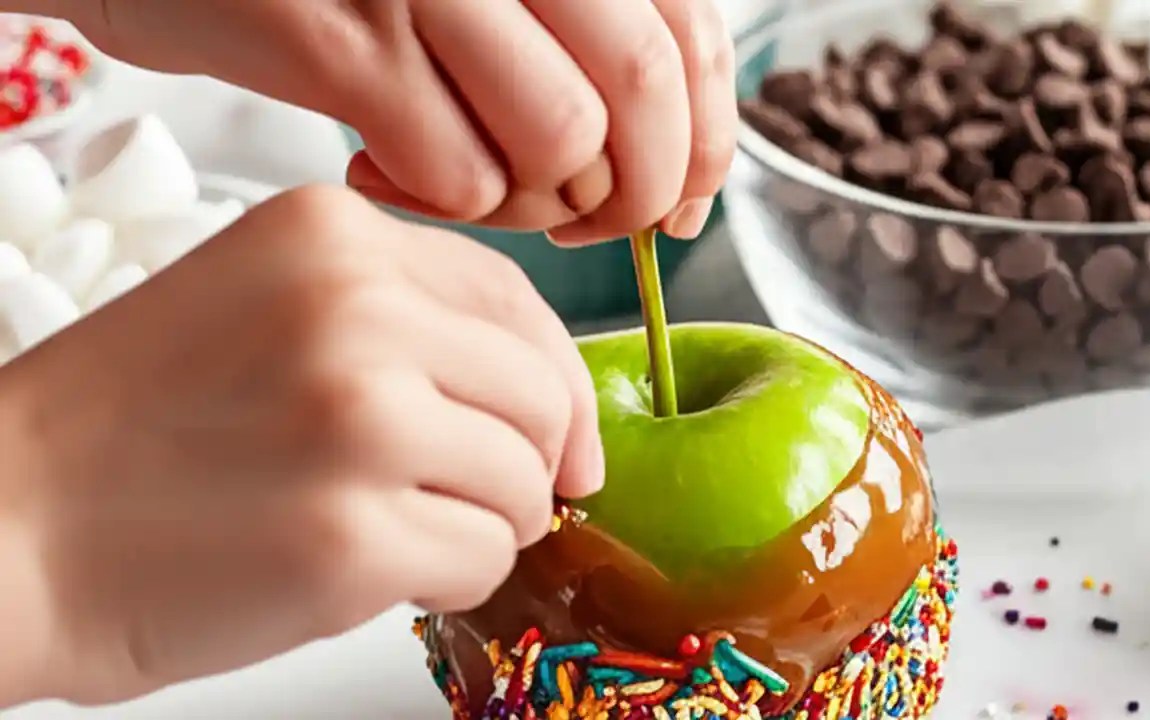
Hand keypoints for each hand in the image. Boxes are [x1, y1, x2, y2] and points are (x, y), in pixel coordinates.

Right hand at [0, 185, 601, 704]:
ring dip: (484, 524)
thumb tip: (545, 396)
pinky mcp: (352, 538)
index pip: (516, 301)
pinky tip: (376, 570)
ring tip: (404, 530)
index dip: (556, 380)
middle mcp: (357, 311)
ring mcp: (358, 423)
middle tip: (480, 498)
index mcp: (334, 238)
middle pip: (540, 394)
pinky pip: (483, 559)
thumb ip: (402, 320)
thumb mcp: (267, 304)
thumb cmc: (134, 429)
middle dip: (529, 463)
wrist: (9, 527)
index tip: (562, 436)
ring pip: (524, 484)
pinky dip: (450, 579)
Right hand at [51, 0, 737, 244]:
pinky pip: (457, 171)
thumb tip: (678, 173)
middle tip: (596, 227)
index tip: (683, 202)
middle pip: (639, 86)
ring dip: (538, 200)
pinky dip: (450, 202)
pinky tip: (394, 171)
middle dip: (640, 187)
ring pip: (558, 138)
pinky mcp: (336, 43)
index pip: (687, 33)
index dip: (704, 136)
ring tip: (479, 190)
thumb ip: (580, 45)